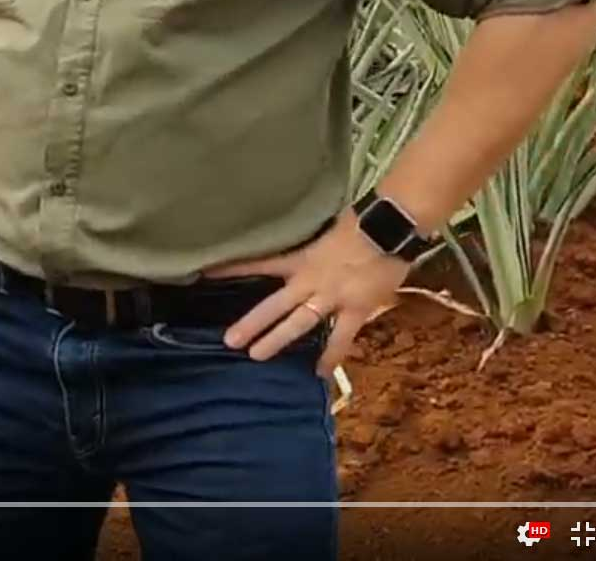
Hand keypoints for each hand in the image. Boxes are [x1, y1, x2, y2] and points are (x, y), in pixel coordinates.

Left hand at [206, 209, 410, 377]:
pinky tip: (320, 373)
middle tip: (229, 340)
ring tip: (255, 356)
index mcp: (301, 259)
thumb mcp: (324, 229)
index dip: (233, 269)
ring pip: (300, 323)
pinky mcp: (356, 309)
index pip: (260, 264)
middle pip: (275, 305)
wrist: (389, 227)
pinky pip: (341, 337)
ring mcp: (332, 298)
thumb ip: (311, 243)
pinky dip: (331, 356)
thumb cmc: (360, 221)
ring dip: (278, 339)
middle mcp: (310, 281)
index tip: (205, 276)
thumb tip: (300, 238)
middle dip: (252, 323)